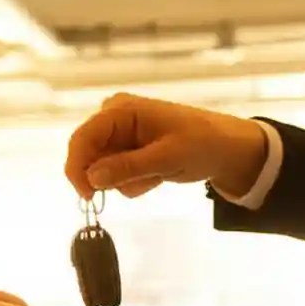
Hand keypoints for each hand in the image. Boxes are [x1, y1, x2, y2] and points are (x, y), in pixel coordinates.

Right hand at [65, 93, 267, 200]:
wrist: (226, 149)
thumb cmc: (201, 144)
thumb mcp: (167, 158)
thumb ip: (128, 167)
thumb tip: (92, 177)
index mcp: (120, 110)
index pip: (82, 138)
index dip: (77, 168)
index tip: (88, 196)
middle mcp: (113, 117)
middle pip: (88, 156)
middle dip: (114, 176)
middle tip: (145, 180)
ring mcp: (119, 134)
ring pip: (102, 170)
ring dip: (128, 180)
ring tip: (158, 173)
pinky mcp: (126, 149)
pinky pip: (116, 174)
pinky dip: (135, 181)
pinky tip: (158, 173)